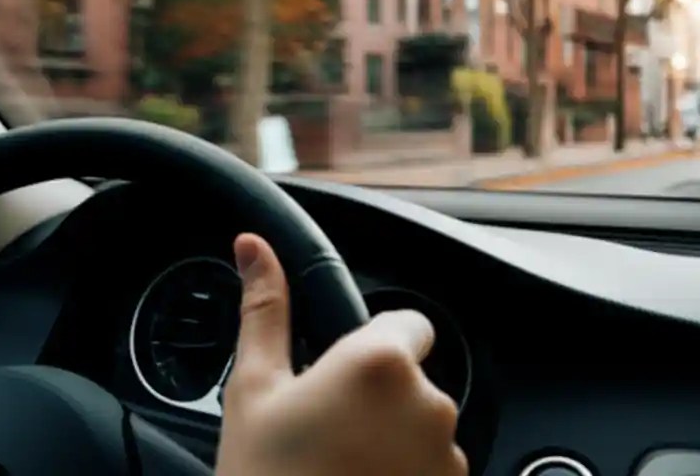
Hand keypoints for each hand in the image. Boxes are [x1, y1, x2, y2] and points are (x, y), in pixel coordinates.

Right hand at [215, 233, 466, 475]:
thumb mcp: (253, 389)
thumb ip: (264, 309)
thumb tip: (253, 247)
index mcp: (378, 362)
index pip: (406, 320)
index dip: (370, 344)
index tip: (337, 374)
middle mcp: (428, 404)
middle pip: (412, 377)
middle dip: (376, 396)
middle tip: (323, 429)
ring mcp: (447, 456)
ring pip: (423, 427)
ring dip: (392, 439)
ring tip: (338, 468)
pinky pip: (431, 468)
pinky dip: (403, 475)